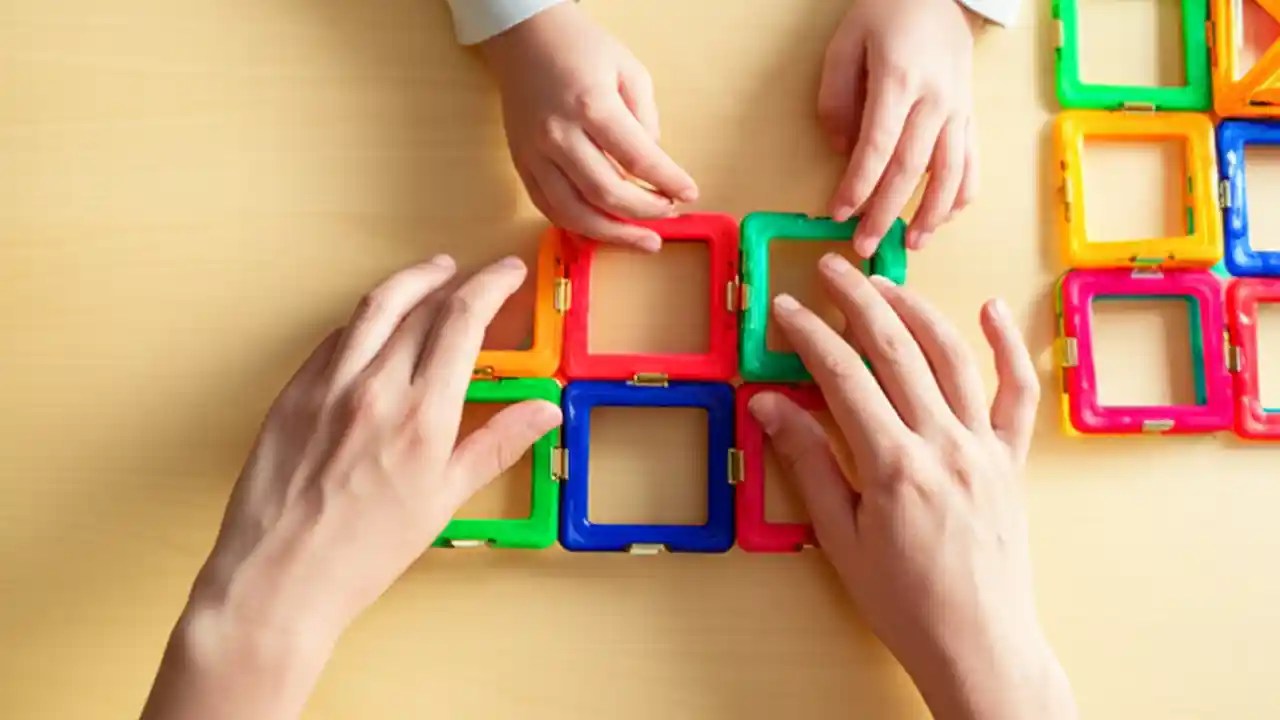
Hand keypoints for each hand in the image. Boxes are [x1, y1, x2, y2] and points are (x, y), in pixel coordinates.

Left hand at [142, 256, 561, 719]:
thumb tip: (546, 410)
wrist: (279, 578)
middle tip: (478, 273)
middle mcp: (376, 386)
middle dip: (457, 279)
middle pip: (422, 305)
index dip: (491, 286)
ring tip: (432, 273)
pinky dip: (364, 320)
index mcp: (423, 415)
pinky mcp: (293, 393)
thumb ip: (496, 444)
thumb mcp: (444, 500)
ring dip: (408, 281)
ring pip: (373, 307)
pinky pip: (335, 339)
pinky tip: (376, 325)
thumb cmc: (366, 552)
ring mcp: (328, 385)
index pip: (463, 321)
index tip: (508, 273)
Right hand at [481, 2, 697, 250]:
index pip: (637, 159)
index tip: (690, 192)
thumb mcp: (629, 70)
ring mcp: (535, 154)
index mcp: (591, 106)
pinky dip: (579, 227)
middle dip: (645, 212)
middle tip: (670, 214)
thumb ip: (646, 121)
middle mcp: (559, 135)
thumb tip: (652, 167)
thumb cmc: (581, 48)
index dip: (668, 182)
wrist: (524, 38)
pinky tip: (606, 231)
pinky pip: (548, 209)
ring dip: (614, 234)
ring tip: (645, 240)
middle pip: (606, 193)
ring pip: (574, 213)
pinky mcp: (522, 164)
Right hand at [751, 254, 1075, 719]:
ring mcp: (984, 448)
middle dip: (858, 300)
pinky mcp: (1011, 460)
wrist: (978, 643)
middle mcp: (944, 444)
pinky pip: (1016, 393)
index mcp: (895, 466)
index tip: (786, 309)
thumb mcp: (839, 538)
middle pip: (896, 350)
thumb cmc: (904, 602)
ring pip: (952, 356)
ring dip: (916, 310)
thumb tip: (769, 405)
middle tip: (829, 270)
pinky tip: (987, 311)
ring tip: (884, 284)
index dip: (809, 335)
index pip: (843, 376)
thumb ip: (808, 463)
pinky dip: (1006, 347)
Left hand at [819, 0, 980, 255]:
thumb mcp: (845, 46)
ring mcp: (958, 109)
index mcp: (898, 81)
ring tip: (912, 245)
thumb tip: (846, 152)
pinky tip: (948, 217)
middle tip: (864, 245)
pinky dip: (961, 193)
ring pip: (949, 172)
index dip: (857, 186)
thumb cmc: (886, 14)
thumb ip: (837, 101)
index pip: (877, 148)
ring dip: (931, 214)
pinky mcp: (970, 114)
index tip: (839, 214)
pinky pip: (972, 160)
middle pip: (910, 168)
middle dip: (885, 212)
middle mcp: (934, 100)